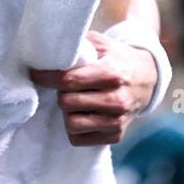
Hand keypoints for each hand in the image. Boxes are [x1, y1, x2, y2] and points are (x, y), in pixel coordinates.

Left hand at [29, 30, 158, 145]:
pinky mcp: (115, 136)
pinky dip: (76, 128)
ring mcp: (117, 121)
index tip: (36, 74)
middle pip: (67, 103)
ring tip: (76, 101)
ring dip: (68, 112)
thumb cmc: (117, 58)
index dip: (46, 77)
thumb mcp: (102, 44)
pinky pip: (78, 139)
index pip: (68, 80)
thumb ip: (78, 45)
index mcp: (112, 73)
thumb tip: (45, 49)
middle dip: (62, 93)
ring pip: (72, 124)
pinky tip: (84, 114)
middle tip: (67, 87)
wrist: (147, 79)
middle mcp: (116, 100)